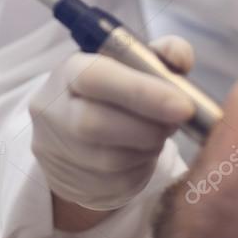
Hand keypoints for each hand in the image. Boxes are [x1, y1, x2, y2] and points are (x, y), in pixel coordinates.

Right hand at [30, 34, 195, 214]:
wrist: (76, 127)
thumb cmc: (114, 87)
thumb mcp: (134, 61)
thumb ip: (163, 53)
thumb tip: (181, 62)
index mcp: (68, 71)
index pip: (96, 78)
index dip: (141, 92)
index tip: (184, 105)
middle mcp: (53, 111)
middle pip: (97, 125)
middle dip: (149, 126)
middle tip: (179, 120)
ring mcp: (56, 152)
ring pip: (111, 160)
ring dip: (149, 147)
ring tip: (161, 132)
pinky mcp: (68, 184)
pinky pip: (116, 185)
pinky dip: (142, 170)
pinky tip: (146, 153)